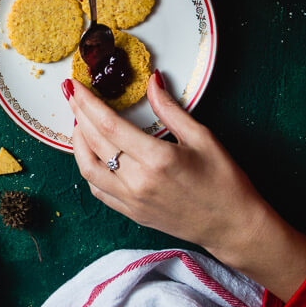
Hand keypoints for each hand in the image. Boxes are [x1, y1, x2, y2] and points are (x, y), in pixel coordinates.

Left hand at [64, 74, 305, 302]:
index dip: (87, 102)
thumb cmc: (224, 181)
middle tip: (72, 94)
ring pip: (88, 168)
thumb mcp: (202, 138)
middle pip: (94, 142)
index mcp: (157, 158)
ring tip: (79, 121)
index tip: (75, 85)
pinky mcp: (132, 213)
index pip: (108, 125)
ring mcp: (132, 200)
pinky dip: (88, 167)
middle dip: (79, 114)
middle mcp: (138, 181)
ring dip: (78, 142)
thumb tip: (152, 79)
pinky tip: (90, 152)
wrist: (233, 226)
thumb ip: (170, 109)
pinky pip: (98, 189)